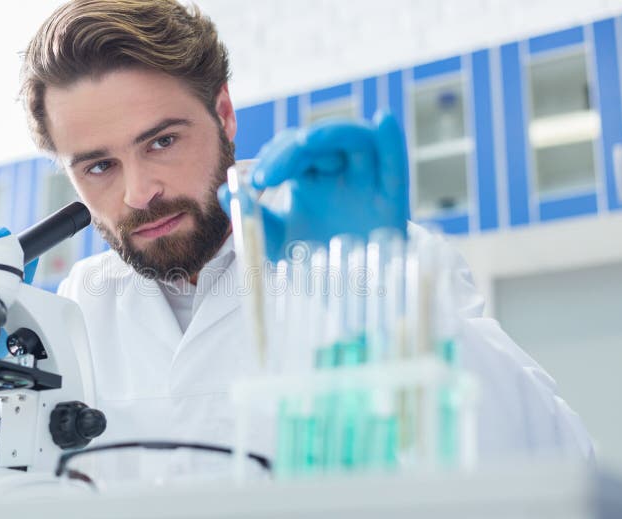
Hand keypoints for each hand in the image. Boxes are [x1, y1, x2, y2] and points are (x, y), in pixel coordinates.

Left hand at [219, 111, 408, 261]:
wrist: (343, 295)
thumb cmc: (312, 262)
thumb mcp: (276, 241)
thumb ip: (254, 217)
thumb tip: (226, 191)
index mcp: (312, 176)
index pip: (294, 148)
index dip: (274, 156)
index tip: (254, 181)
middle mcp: (341, 172)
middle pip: (321, 139)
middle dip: (290, 150)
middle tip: (266, 177)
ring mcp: (368, 182)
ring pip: (357, 139)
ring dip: (330, 133)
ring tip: (303, 144)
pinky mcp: (393, 199)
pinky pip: (395, 163)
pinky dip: (391, 139)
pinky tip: (383, 120)